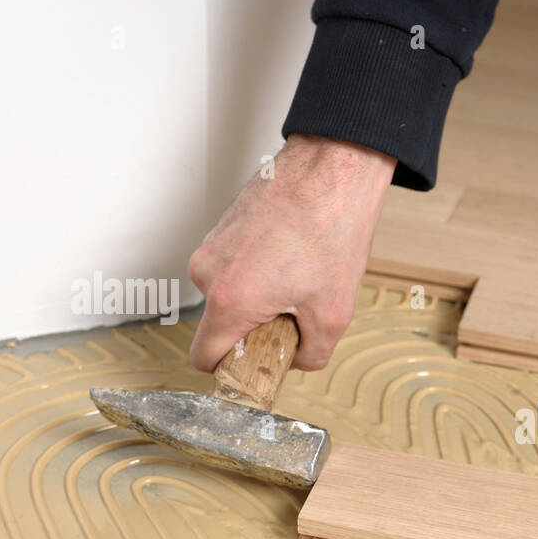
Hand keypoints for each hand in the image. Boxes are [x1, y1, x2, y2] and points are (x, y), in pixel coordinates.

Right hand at [187, 134, 395, 372]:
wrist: (332, 168)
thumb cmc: (331, 226)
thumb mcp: (334, 312)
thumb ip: (311, 354)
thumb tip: (298, 359)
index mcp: (229, 299)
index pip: (203, 358)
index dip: (228, 371)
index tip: (251, 368)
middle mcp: (209, 271)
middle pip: (222, 324)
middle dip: (255, 328)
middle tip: (296, 311)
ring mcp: (213, 245)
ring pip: (231, 293)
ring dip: (261, 297)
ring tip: (300, 276)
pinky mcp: (222, 226)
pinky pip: (236, 266)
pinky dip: (261, 270)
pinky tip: (294, 256)